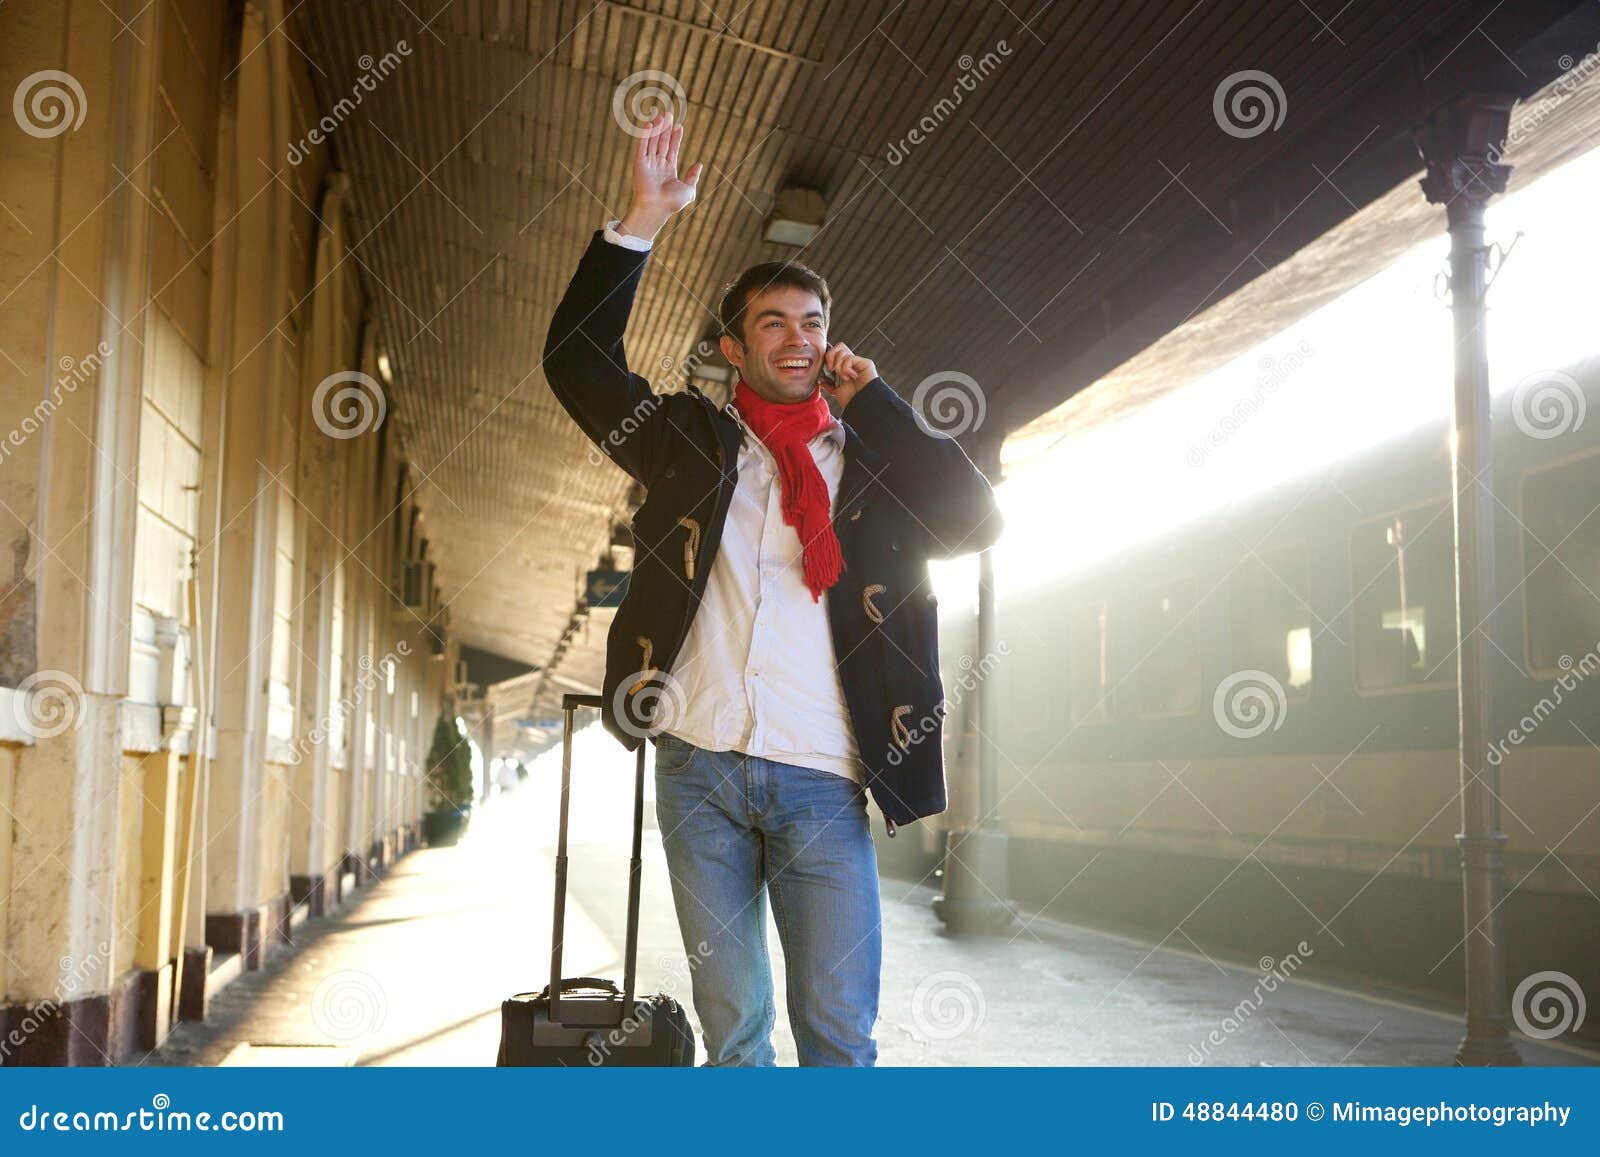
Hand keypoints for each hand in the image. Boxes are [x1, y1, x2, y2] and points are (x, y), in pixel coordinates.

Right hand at [618, 111, 701, 241]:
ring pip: (653, 142)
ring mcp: (648, 164)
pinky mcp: (639, 163)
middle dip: (665, 129)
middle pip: (662, 142)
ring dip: (656, 129)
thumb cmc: (672, 202)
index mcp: (669, 170)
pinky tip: (649, 125)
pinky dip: (645, 136)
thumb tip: (699, 164)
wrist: (656, 207)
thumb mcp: (689, 189)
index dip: (675, 138)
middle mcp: (658, 165)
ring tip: (660, 115)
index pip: (672, 150)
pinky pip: (642, 146)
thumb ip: (693, 176)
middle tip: (668, 114)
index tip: (679, 126)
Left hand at [821, 342, 876, 408]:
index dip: (828, 356)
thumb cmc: (851, 400)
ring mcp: (858, 362)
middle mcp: (851, 363)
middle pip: (838, 346)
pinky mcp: (865, 363)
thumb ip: (828, 382)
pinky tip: (852, 377)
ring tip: (844, 377)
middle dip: (830, 356)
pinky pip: (849, 358)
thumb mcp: (835, 391)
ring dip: (838, 366)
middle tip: (831, 370)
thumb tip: (821, 376)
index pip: (835, 352)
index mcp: (844, 367)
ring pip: (842, 350)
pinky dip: (846, 368)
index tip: (825, 369)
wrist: (862, 405)